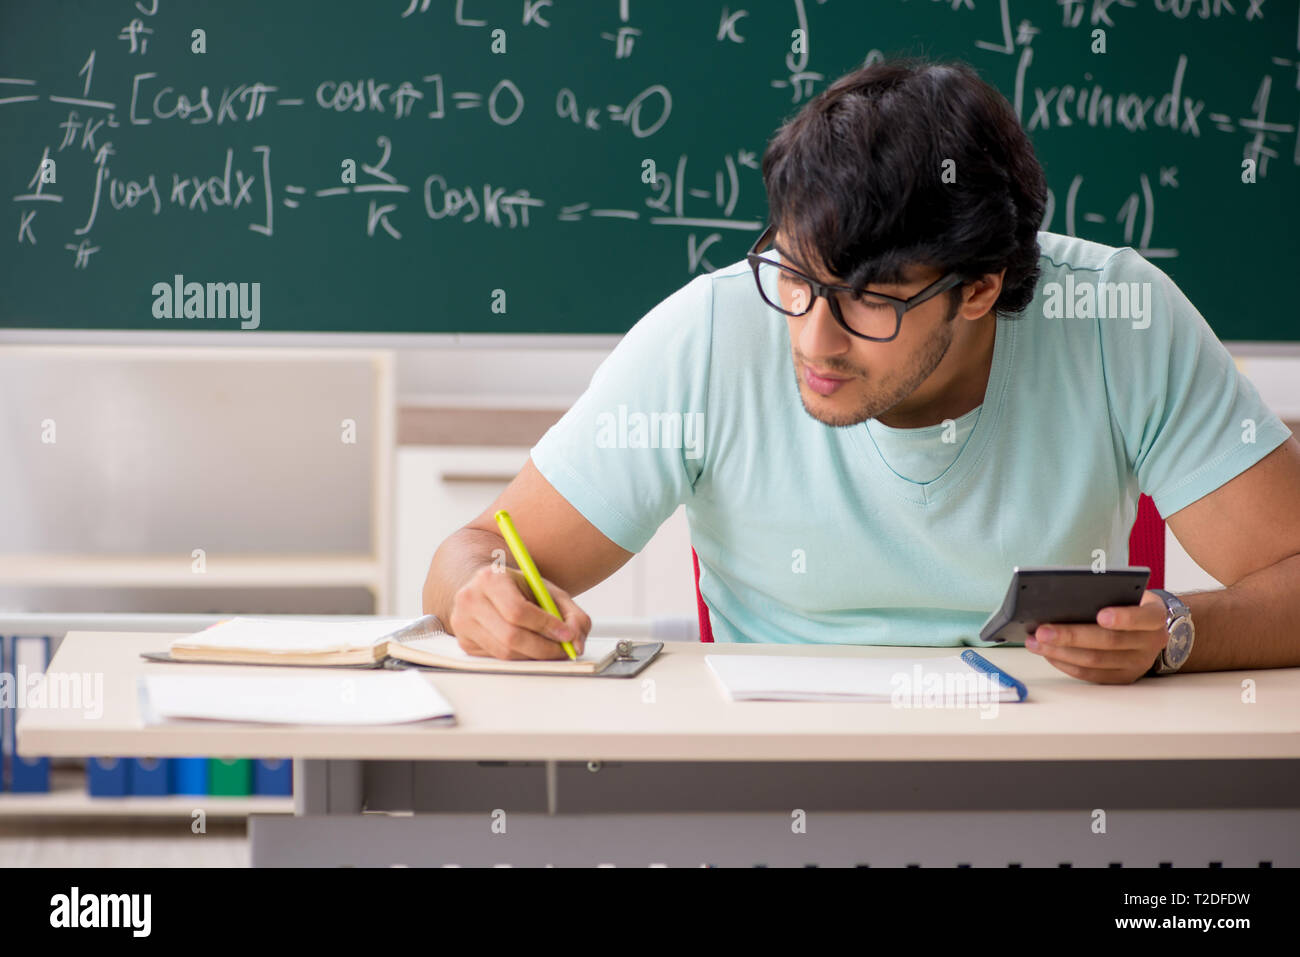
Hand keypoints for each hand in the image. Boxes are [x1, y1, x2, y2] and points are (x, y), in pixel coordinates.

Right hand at [447, 564, 589, 659]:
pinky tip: (529, 647)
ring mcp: (463, 622)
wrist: (488, 588)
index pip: (517, 610)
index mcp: (490, 578)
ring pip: (504, 652)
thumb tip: (576, 643)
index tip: (566, 634)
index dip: (545, 626)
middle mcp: (470, 599)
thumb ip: (572, 614)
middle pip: (510, 636)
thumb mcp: (548, 592)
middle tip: (563, 650)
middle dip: (543, 648)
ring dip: (534, 656)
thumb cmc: (519, 588)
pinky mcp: (464, 642)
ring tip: (550, 649)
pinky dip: (519, 658)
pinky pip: (497, 659)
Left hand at [1024, 589, 1168, 683]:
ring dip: (1060, 652)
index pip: (1143, 617)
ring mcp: (1137, 664)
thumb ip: (1106, 593)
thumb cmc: (1128, 603)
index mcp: (1155, 617)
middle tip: (1042, 630)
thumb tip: (1064, 597)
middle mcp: (1150, 643)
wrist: (1147, 628)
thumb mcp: (1127, 592)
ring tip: (1035, 641)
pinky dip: (1065, 663)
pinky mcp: (1122, 678)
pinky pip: (1091, 674)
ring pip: (1095, 661)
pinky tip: (1047, 652)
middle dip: (1072, 636)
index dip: (1124, 617)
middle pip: (1109, 641)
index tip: (1101, 615)